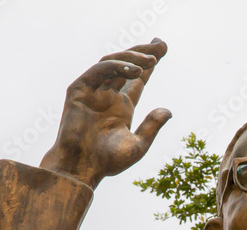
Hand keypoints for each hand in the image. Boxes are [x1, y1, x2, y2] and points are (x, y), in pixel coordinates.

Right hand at [39, 39, 171, 186]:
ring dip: (132, 58)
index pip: (137, 79)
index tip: (163, 48)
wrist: (82, 167)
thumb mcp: (138, 145)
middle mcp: (108, 96)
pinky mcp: (79, 90)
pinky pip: (98, 71)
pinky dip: (116, 67)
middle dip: (143, 52)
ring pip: (113, 63)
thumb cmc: (107, 161)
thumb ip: (152, 126)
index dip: (150, 64)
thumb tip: (168, 111)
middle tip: (161, 44)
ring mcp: (93, 91)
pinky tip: (134, 70)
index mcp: (121, 107)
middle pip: (126, 66)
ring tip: (151, 61)